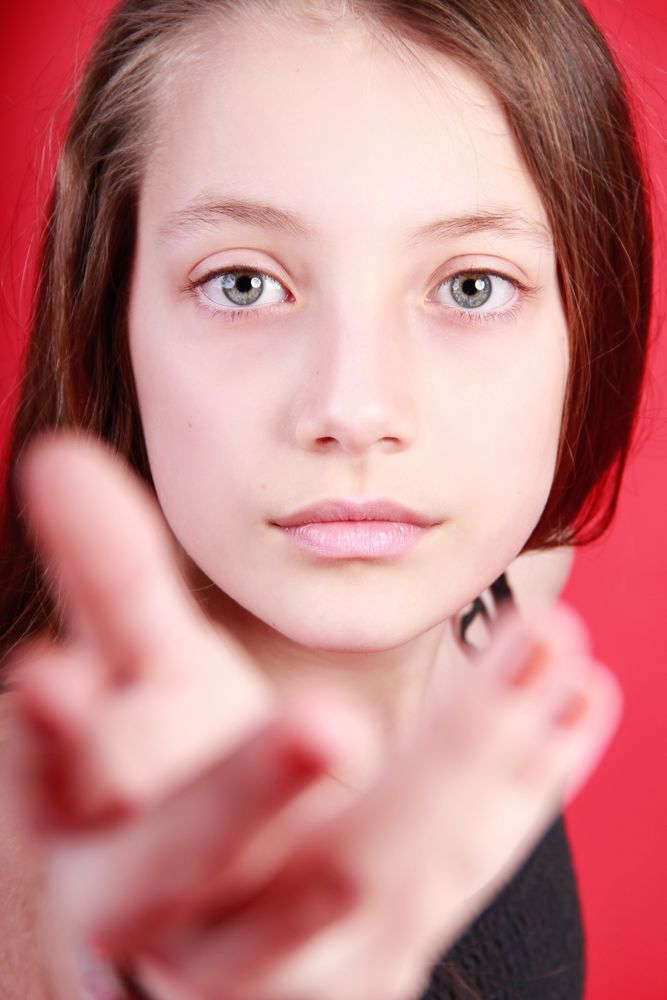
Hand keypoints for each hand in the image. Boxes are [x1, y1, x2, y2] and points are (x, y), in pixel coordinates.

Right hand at [7, 434, 622, 999]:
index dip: (49, 739)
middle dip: (252, 789)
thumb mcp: (137, 686)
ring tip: (548, 647)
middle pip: (202, 860)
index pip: (63, 785)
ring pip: (364, 868)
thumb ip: (108, 579)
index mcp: (96, 830)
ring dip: (460, 761)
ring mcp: (285, 955)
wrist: (209, 927)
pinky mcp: (380, 954)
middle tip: (325, 724)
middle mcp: (174, 911)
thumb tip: (55, 452)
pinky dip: (525, 788)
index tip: (48, 677)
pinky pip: (457, 874)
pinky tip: (583, 696)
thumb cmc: (161, 791)